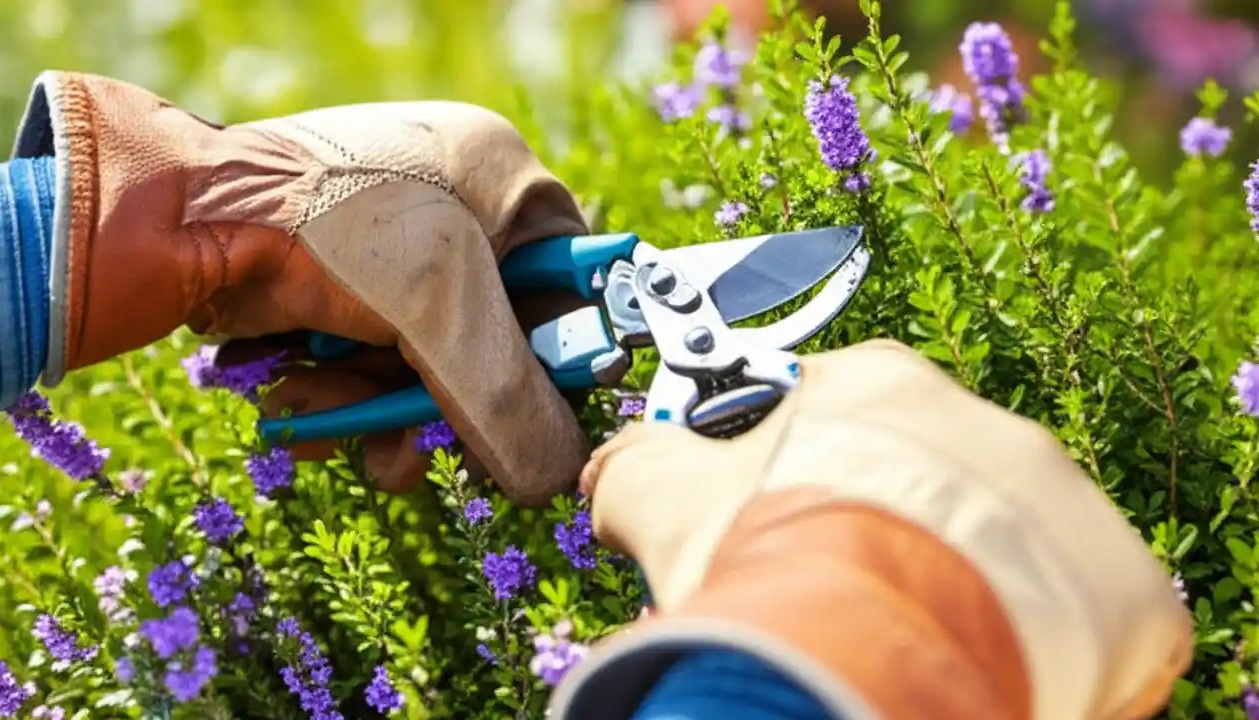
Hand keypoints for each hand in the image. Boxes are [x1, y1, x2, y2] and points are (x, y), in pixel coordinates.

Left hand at [17, 71, 591, 504]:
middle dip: (440, 407)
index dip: (553, 363)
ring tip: (321, 421)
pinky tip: (296, 407)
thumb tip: (552, 478)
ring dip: (373, 409)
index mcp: (502, 182)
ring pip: (415, 359)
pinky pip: (361, 355)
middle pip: (486, 339)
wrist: (177, 209)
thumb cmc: (327, 227)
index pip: (569, 287)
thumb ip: (511, 403)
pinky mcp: (331, 279)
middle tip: (416, 450)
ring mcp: (386, 245)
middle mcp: (451, 209)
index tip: (524, 420)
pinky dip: (335, 393)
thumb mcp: (443, 314)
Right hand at [580, 338, 1192, 717]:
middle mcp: (988, 425)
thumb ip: (637, 463)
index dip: (789, 478)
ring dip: (952, 586)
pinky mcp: (1127, 591)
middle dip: (872, 533)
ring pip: (1000, 548)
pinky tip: (967, 669)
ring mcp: (1068, 504)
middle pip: (920, 485)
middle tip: (834, 595)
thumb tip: (611, 472)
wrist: (876, 633)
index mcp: (881, 385)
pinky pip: (1077, 617)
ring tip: (898, 640)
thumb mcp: (667, 493)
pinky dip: (1028, 645)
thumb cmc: (768, 546)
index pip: (832, 421)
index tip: (773, 529)